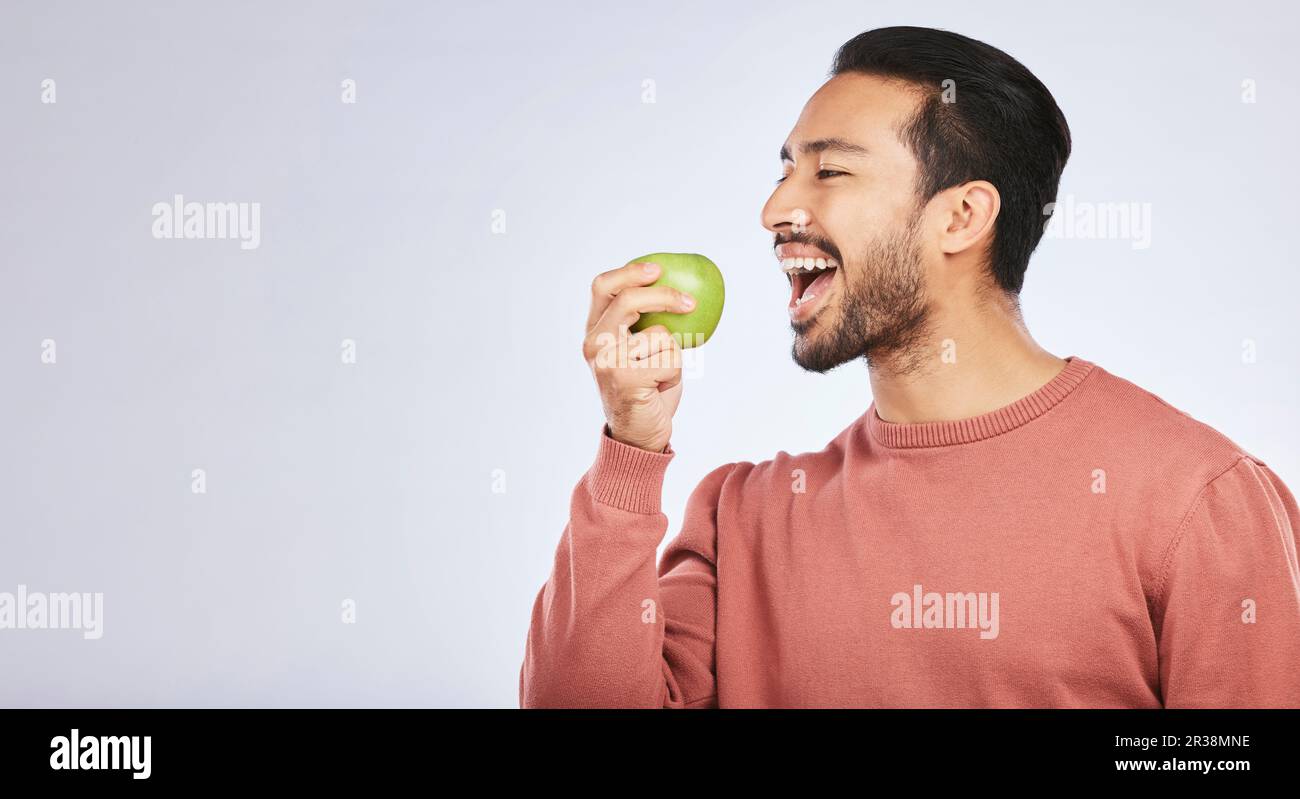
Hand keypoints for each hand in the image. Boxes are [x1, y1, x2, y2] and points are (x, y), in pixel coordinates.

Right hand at [582, 260, 694, 452]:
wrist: (638, 435)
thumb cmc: (645, 390)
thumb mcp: (638, 351)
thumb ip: (642, 324)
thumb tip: (679, 290)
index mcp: (594, 332)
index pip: (603, 287)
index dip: (630, 272)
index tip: (657, 269)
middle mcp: (594, 344)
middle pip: (629, 300)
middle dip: (664, 296)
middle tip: (690, 302)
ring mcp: (607, 361)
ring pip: (661, 335)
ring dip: (673, 355)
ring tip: (659, 376)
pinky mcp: (626, 378)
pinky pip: (671, 360)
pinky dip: (676, 374)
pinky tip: (659, 389)